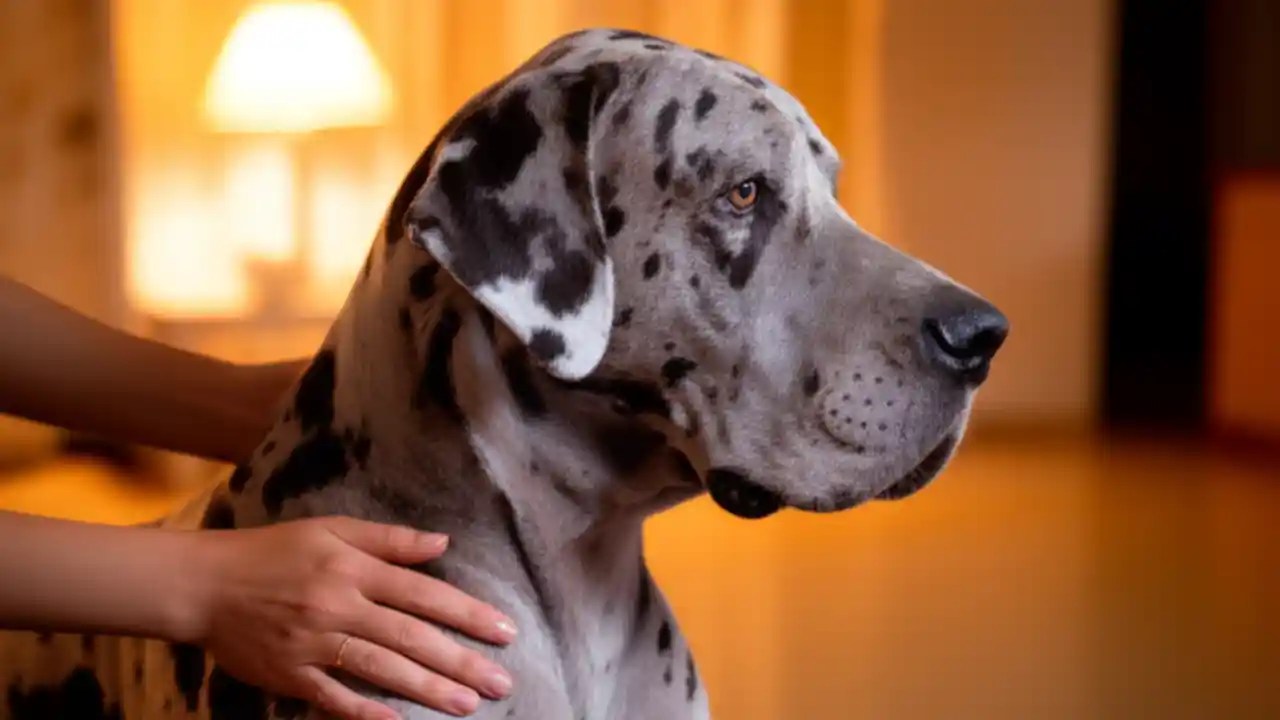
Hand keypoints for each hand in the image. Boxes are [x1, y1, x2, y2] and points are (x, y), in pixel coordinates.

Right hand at [182, 516, 516, 718]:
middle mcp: (338, 604)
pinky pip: (334, 697)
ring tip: (466, 704)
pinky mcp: (290, 675)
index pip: (423, 593)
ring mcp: (313, 642)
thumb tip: (443, 543)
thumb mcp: (332, 529)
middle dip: (459, 661)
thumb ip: (389, 539)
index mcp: (353, 567)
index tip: (505, 632)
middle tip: (500, 683)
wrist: (204, 585)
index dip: (467, 614)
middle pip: (410, 636)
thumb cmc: (274, 551)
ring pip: (380, 668)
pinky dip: (366, 711)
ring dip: (427, 688)